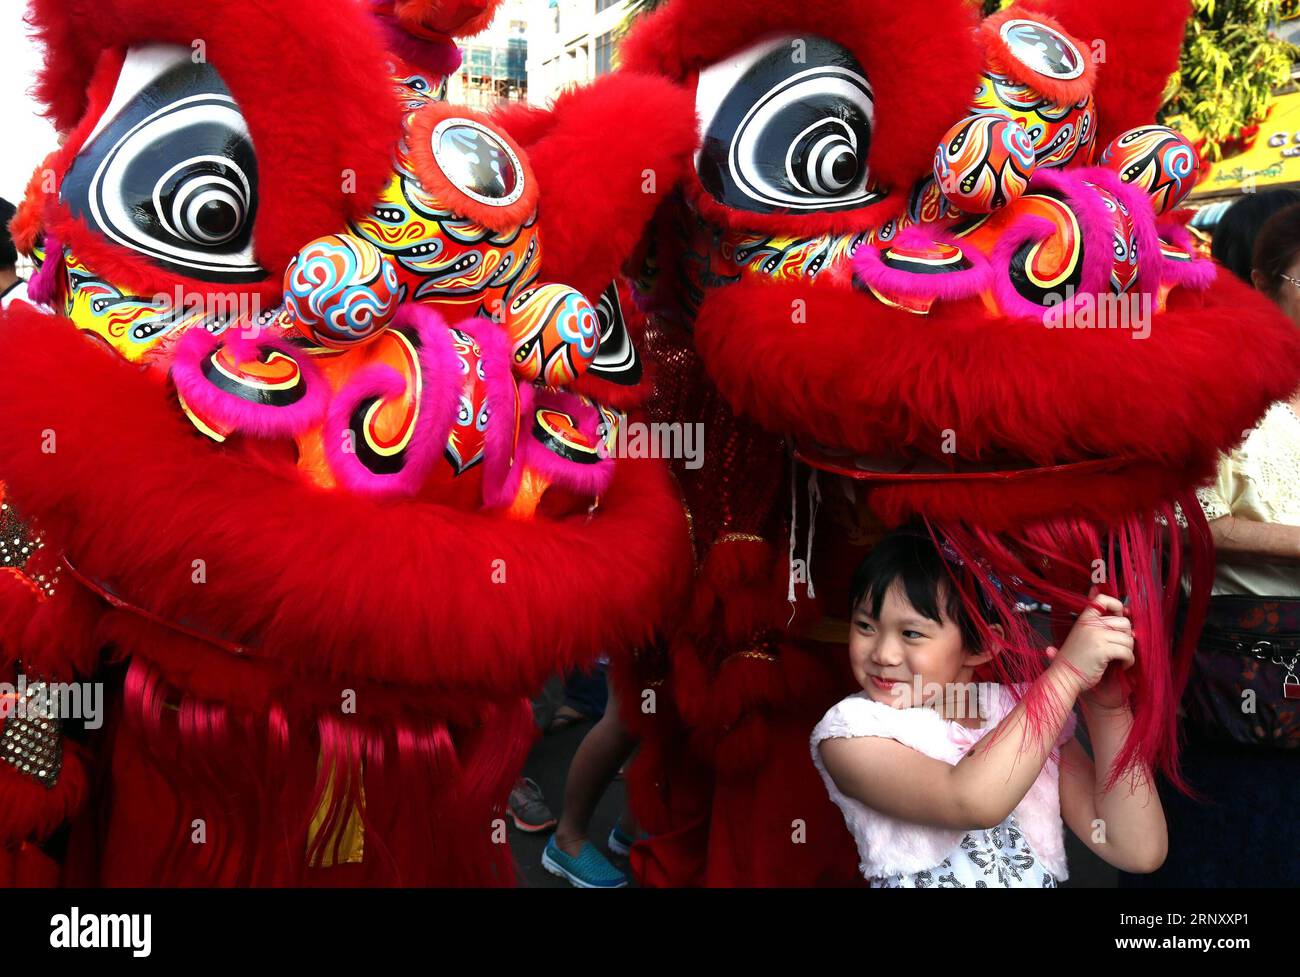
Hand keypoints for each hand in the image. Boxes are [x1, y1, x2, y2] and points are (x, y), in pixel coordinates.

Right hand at [1045, 587, 1133, 706]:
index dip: (1117, 607)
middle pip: (1124, 622)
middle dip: (1127, 637)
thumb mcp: (1082, 635)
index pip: (1103, 600)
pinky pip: (1127, 652)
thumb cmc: (1075, 660)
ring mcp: (1096, 636)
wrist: (1064, 678)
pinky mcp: (1102, 650)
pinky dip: (1128, 661)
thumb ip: (1099, 623)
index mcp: (1084, 619)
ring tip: (1120, 660)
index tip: (1120, 619)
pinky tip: (1121, 666)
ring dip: (1128, 652)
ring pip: (1128, 639)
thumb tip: (1126, 610)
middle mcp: (1090, 625)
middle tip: (1119, 648)